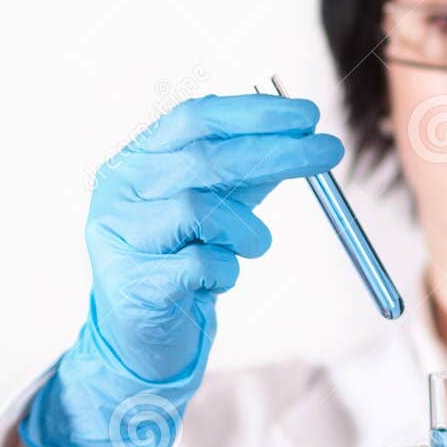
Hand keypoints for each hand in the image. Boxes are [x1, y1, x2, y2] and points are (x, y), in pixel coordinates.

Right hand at [19, 93, 342, 446]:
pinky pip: (198, 265)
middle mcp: (119, 190)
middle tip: (327, 152)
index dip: (252, 113)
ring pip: (199, 211)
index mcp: (136, 158)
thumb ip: (247, 170)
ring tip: (254, 246)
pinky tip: (218, 277)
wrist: (140, 332)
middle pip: (203, 159)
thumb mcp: (216, 204)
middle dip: (275, 153)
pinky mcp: (134, 283)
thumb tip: (301, 135)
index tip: (307, 115)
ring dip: (246, 230)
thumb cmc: (179, 255)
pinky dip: (225, 270)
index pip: (194, 117)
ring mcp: (121, 236)